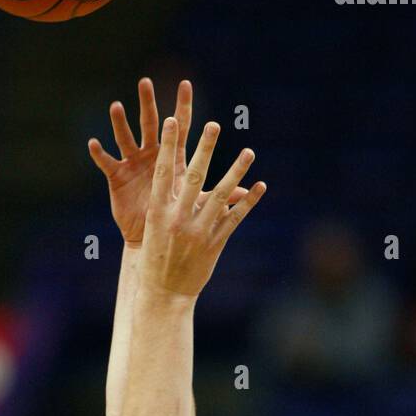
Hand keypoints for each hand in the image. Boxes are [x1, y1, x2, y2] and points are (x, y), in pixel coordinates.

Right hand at [91, 78, 230, 246]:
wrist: (153, 237)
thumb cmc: (176, 218)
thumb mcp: (195, 203)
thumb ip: (220, 195)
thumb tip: (247, 192)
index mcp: (171, 157)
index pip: (179, 126)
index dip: (183, 106)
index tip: (185, 84)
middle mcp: (152, 154)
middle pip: (150, 123)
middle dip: (148, 103)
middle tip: (145, 82)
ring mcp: (133, 163)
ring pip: (125, 138)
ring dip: (120, 122)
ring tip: (116, 107)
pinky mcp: (117, 177)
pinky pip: (106, 163)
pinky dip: (100, 154)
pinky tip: (93, 143)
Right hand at [136, 117, 266, 301]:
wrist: (163, 293)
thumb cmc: (156, 257)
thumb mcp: (156, 228)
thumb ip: (168, 202)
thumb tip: (178, 178)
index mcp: (158, 212)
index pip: (164, 172)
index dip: (168, 146)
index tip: (172, 121)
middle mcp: (177, 219)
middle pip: (193, 177)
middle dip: (204, 149)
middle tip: (213, 124)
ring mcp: (198, 231)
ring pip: (220, 195)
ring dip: (236, 171)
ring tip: (249, 151)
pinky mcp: (215, 243)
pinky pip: (235, 218)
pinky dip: (248, 202)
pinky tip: (260, 186)